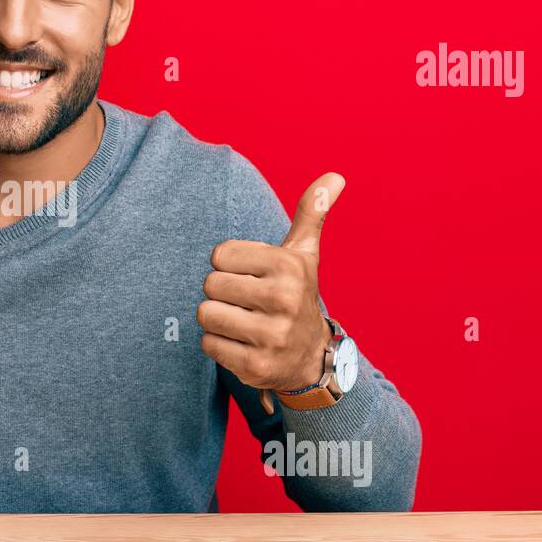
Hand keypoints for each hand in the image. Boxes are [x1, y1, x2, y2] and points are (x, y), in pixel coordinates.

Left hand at [197, 172, 344, 408]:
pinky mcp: (254, 367)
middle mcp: (283, 300)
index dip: (230, 265)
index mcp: (289, 266)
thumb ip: (310, 213)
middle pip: (210, 284)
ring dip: (217, 319)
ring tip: (242, 322)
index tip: (252, 277)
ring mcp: (270, 336)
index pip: (220, 254)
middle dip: (222, 293)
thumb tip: (335, 175)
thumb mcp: (304, 254)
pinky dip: (217, 344)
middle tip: (246, 302)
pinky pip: (208, 344)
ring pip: (205, 314)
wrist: (311, 357)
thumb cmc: (296, 295)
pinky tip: (241, 343)